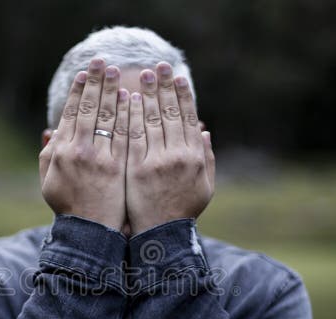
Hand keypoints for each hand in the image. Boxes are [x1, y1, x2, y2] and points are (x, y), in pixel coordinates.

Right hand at [39, 58, 129, 230]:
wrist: (89, 232)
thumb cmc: (69, 206)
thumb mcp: (48, 181)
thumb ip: (48, 154)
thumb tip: (50, 131)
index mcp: (60, 152)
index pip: (70, 113)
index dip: (77, 91)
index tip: (84, 74)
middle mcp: (78, 151)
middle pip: (88, 108)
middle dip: (95, 83)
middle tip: (102, 62)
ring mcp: (99, 158)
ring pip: (106, 117)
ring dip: (111, 92)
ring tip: (116, 72)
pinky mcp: (118, 167)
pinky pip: (123, 134)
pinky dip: (127, 114)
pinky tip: (131, 99)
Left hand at [125, 61, 214, 234]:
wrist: (160, 235)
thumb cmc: (182, 211)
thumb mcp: (205, 187)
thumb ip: (207, 159)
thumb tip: (205, 131)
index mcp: (195, 157)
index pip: (188, 118)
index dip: (183, 96)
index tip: (177, 77)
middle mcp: (178, 156)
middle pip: (170, 114)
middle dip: (164, 87)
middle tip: (157, 66)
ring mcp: (156, 162)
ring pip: (152, 120)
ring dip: (148, 94)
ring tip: (142, 75)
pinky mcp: (136, 169)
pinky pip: (133, 135)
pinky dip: (131, 115)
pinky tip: (128, 99)